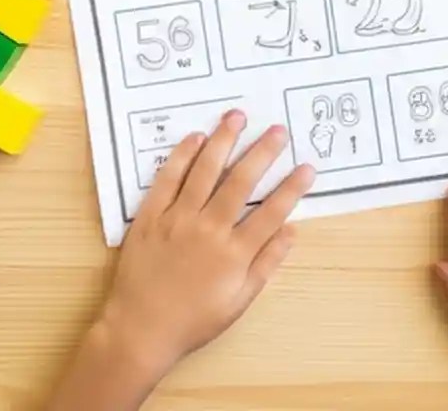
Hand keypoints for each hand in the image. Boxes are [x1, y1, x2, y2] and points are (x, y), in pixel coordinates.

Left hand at [48, 110, 314, 410]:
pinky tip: (196, 138)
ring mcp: (177, 220)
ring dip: (223, 141)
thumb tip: (291, 231)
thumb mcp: (239, 301)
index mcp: (234, 253)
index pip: (271, 212)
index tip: (307, 167)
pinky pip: (167, 180)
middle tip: (278, 130)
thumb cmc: (194, 321)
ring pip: (205, 172)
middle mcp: (209, 229)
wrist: (140, 330)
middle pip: (241, 182)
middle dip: (262, 153)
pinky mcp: (150, 217)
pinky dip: (182, 157)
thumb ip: (266, 264)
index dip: (292, 188)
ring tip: (237, 117)